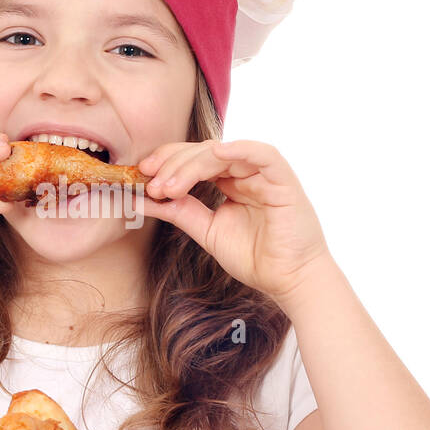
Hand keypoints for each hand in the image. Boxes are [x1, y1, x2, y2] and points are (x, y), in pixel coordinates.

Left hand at [134, 139, 329, 306]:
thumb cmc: (255, 258)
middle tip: (150, 182)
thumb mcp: (207, 230)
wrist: (289, 280)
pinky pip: (263, 155)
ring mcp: (265, 174)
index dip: (167, 162)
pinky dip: (240, 149)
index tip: (142, 174)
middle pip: (204, 152)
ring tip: (168, 186)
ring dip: (192, 165)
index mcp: (230, 181)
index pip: (194, 160)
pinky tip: (216, 155)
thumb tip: (140, 199)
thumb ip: (178, 211)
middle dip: (173, 164)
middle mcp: (246, 173)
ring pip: (224, 152)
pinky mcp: (283, 180)